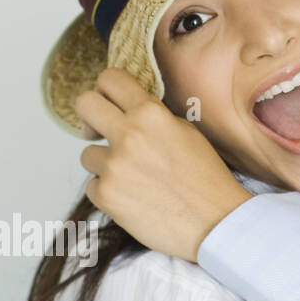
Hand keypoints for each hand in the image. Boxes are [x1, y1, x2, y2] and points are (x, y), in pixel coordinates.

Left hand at [77, 69, 249, 261]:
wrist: (214, 220)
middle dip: (91, 116)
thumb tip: (128, 111)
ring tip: (133, 176)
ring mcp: (114, 166)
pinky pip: (93, 185)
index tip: (110, 101)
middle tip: (101, 130)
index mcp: (151, 114)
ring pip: (87, 153)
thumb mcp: (188, 132)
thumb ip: (155, 117)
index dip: (107, 88)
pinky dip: (109, 191)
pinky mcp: (106, 195)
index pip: (110, 79)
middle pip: (85, 104)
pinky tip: (134, 197)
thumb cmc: (207, 178)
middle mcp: (129, 135)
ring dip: (104, 163)